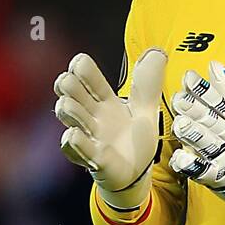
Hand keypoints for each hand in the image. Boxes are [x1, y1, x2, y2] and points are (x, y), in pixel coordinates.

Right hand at [54, 49, 166, 211]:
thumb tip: (156, 51)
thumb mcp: (145, 108)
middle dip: (68, 84)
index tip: (80, 65)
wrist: (137, 173)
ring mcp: (90, 136)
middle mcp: (92, 116)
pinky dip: (74, 141)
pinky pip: (76, 147)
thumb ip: (149, 82)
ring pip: (68, 116)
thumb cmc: (134, 139)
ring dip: (70, 109)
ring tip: (76, 110)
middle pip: (68, 91)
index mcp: (104, 100)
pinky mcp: (94, 159)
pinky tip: (73, 134)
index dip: (80, 67)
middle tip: (74, 86)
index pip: (85, 75)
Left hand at [168, 60, 224, 224]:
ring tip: (180, 124)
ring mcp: (222, 158)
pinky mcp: (215, 177)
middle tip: (180, 98)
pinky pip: (202, 171)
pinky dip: (191, 166)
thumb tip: (215, 65)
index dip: (205, 90)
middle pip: (212, 121)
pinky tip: (179, 158)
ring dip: (194, 135)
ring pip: (206, 144)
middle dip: (196, 110)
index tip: (190, 78)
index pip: (221, 102)